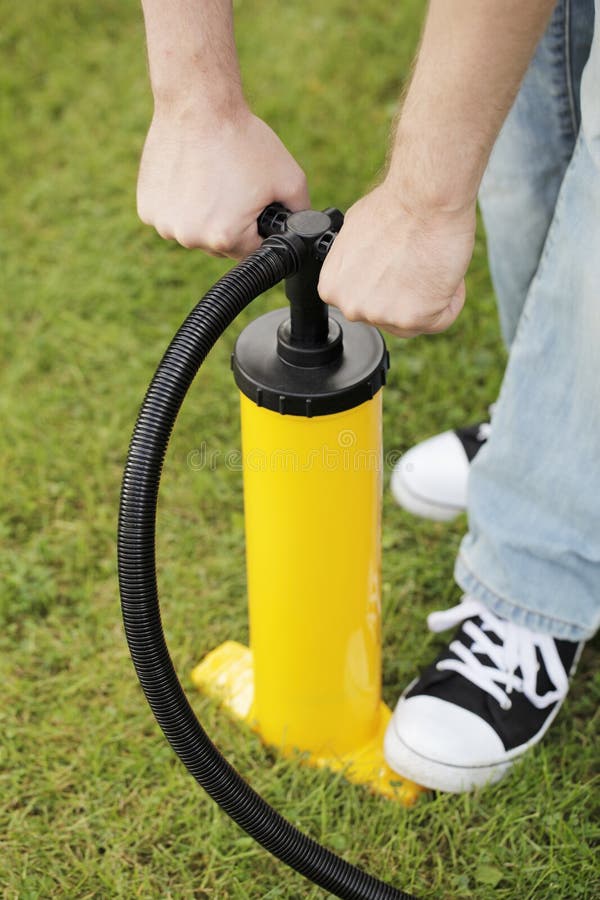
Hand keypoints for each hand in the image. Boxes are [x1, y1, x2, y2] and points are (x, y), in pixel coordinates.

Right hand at [137, 106, 309, 258]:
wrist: (198, 105)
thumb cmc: (244, 141)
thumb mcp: (290, 179)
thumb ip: (300, 214)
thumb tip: (304, 235)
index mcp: (225, 238)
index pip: (251, 251)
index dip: (258, 228)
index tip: (254, 203)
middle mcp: (191, 239)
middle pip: (220, 245)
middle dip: (231, 223)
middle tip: (232, 187)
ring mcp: (164, 225)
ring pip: (195, 232)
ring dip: (204, 214)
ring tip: (210, 179)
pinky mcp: (146, 208)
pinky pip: (172, 217)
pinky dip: (180, 204)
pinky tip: (189, 177)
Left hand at [317, 180, 475, 336]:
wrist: (424, 198)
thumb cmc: (395, 206)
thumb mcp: (353, 235)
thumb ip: (354, 265)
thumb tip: (363, 271)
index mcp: (333, 289)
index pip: (364, 303)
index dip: (386, 285)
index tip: (398, 266)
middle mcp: (352, 307)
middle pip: (388, 316)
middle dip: (407, 293)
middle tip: (418, 261)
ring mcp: (382, 316)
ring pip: (415, 321)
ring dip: (429, 297)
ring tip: (431, 262)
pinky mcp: (413, 319)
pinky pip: (441, 319)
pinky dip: (451, 299)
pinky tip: (446, 273)